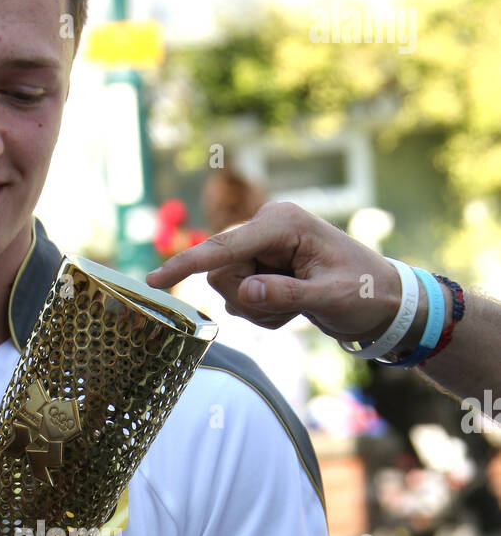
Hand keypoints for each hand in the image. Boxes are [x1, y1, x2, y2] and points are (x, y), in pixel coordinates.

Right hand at [146, 200, 401, 342]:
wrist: (382, 299)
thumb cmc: (364, 293)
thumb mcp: (330, 298)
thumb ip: (286, 296)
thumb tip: (244, 294)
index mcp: (283, 223)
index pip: (225, 246)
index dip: (188, 264)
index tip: (152, 281)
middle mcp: (266, 227)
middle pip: (220, 272)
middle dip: (248, 299)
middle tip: (289, 308)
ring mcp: (260, 246)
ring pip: (226, 288)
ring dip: (257, 310)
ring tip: (295, 306)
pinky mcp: (259, 264)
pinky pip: (238, 296)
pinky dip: (262, 312)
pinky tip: (291, 306)